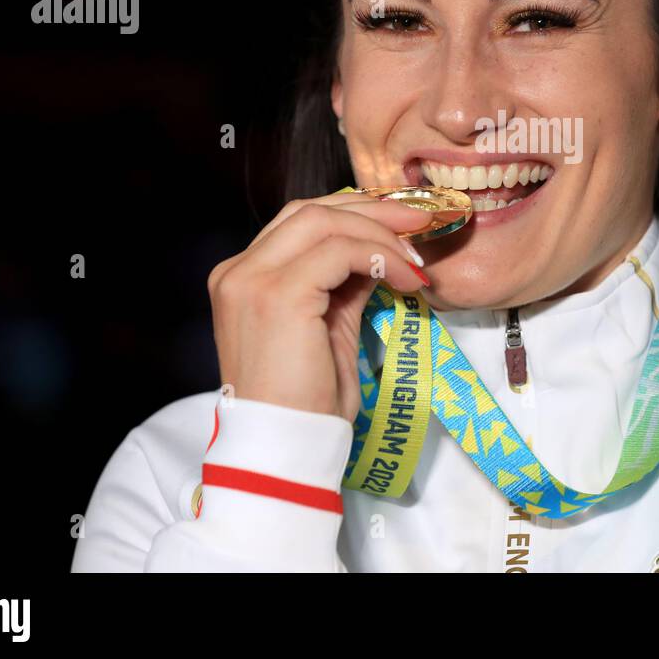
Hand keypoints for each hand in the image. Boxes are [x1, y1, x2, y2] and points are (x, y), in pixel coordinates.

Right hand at [207, 192, 431, 421]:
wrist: (286, 449)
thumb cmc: (306, 403)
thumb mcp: (329, 329)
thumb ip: (344, 286)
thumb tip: (379, 253)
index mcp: (242, 280)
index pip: (300, 223)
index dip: (354, 215)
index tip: (400, 225)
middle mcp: (238, 272)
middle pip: (310, 211)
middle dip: (372, 209)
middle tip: (420, 222)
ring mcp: (252, 280)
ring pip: (324, 221)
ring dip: (380, 233)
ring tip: (416, 259)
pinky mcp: (278, 294)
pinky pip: (340, 251)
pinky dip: (381, 256)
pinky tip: (407, 279)